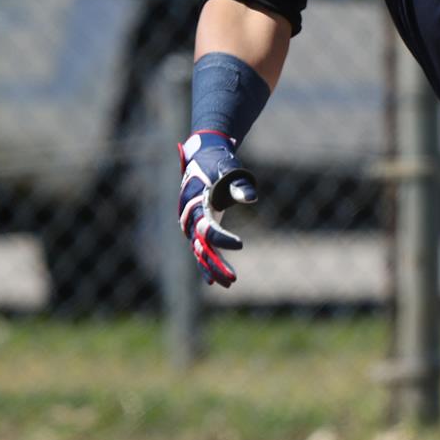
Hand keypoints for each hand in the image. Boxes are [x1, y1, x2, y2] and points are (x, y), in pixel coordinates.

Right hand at [178, 131, 258, 287]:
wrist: (203, 155)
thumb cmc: (218, 161)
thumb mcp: (228, 168)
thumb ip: (238, 184)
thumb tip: (251, 198)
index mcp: (194, 203)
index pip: (206, 228)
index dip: (222, 238)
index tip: (241, 245)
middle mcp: (189, 217)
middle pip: (200, 246)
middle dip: (215, 264)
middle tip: (233, 280)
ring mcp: (191, 223)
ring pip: (200, 251)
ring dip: (212, 268)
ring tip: (230, 283)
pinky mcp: (197, 226)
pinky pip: (201, 248)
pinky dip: (207, 264)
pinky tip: (215, 281)